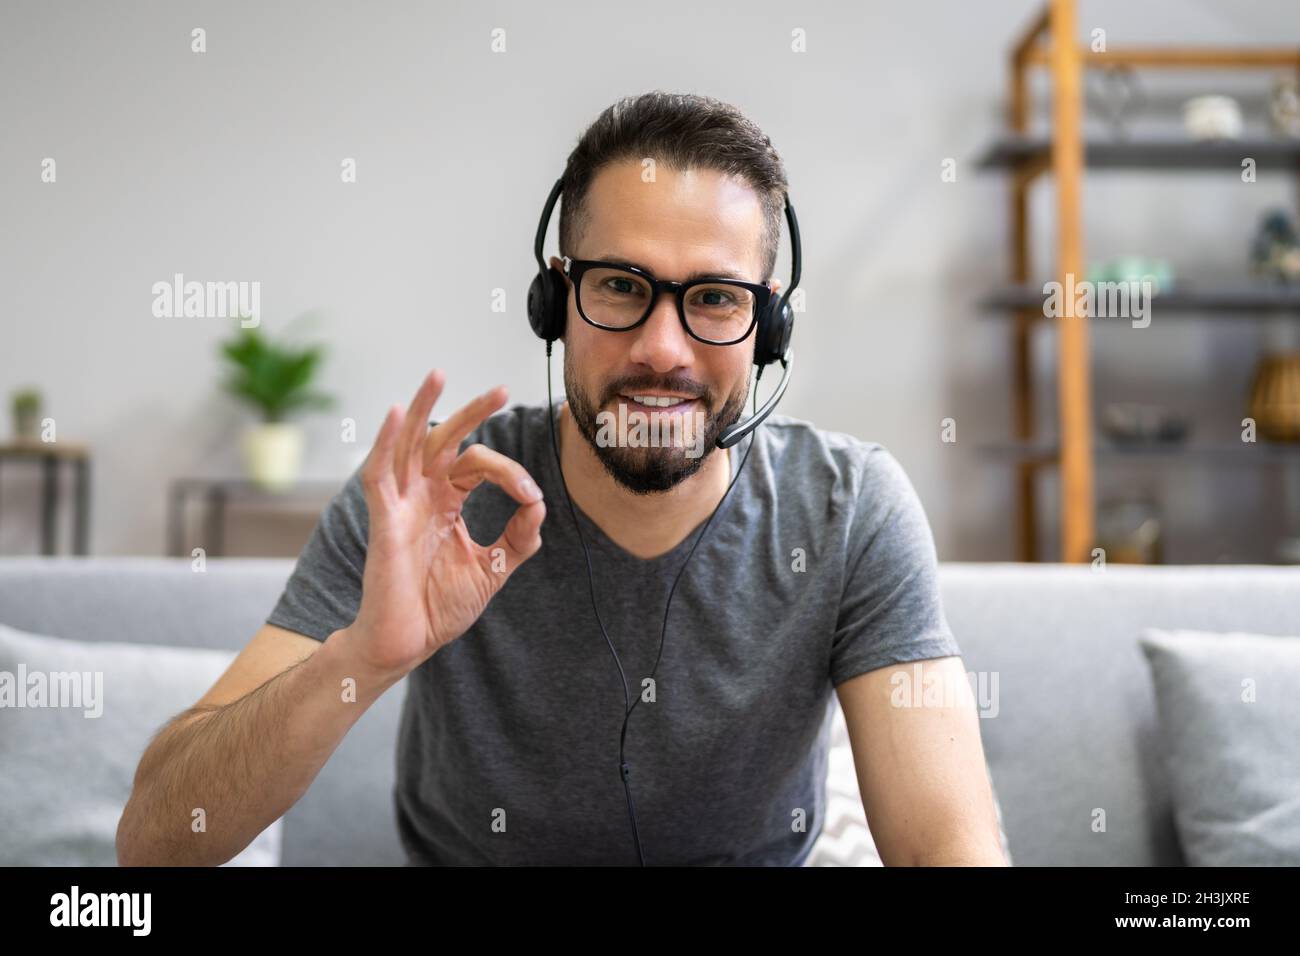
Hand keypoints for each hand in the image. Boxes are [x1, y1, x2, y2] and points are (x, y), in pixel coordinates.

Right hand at [344, 370, 544, 677]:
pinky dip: (386, 442)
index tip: (532, 499)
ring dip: (423, 407)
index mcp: (446, 503)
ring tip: (437, 374)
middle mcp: (421, 496)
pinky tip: (399, 413)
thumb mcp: (492, 569)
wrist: (407, 643)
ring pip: (409, 444)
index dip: (509, 474)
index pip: (477, 466)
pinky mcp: (383, 521)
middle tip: (500, 390)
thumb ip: (518, 538)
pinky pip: (380, 474)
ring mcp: (400, 505)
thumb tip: (539, 505)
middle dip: (470, 412)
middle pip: (444, 441)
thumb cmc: (438, 607)